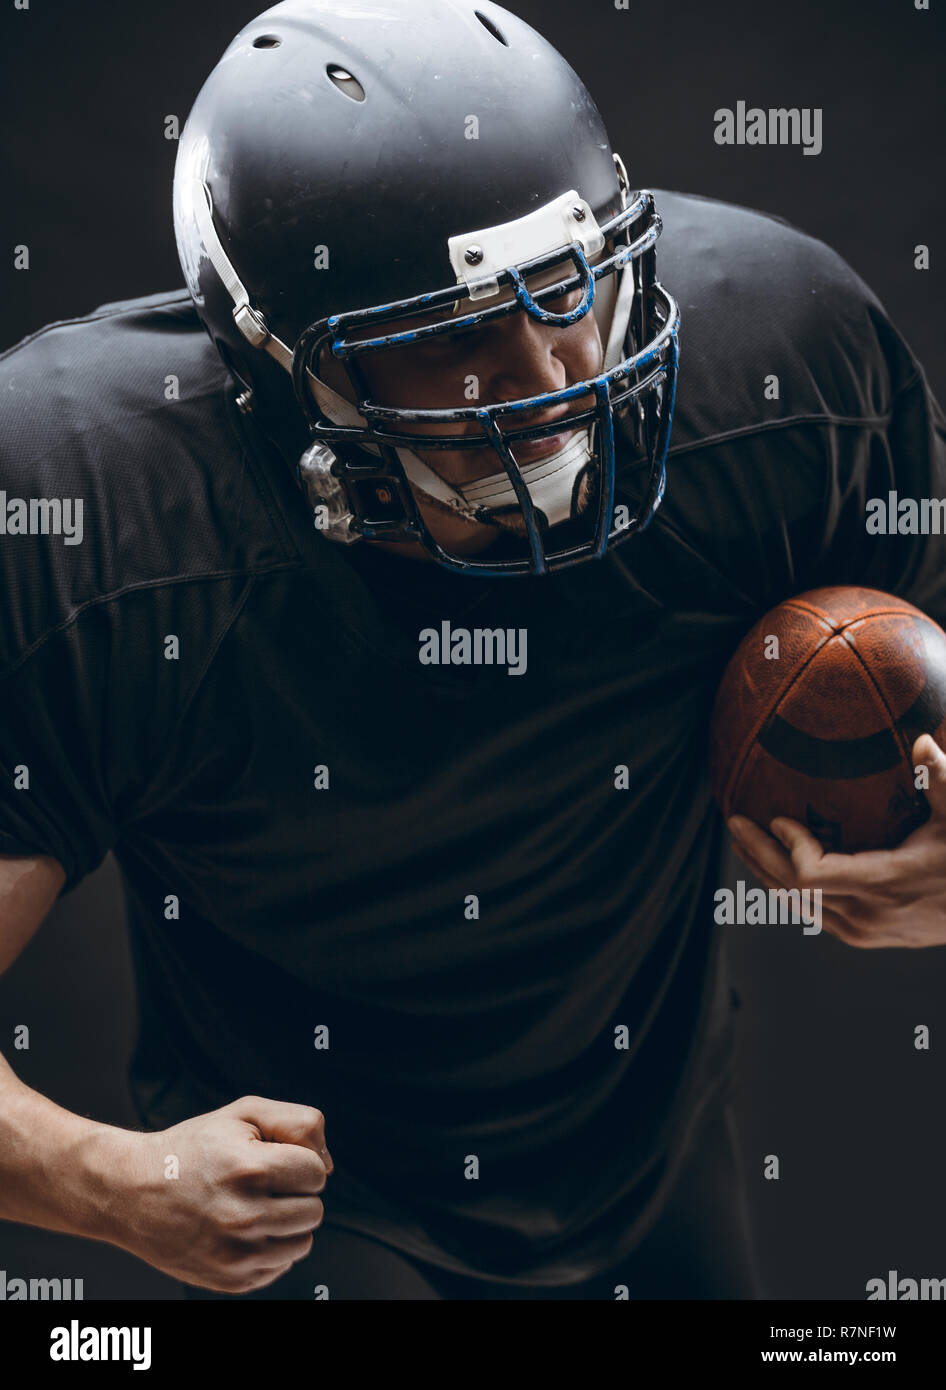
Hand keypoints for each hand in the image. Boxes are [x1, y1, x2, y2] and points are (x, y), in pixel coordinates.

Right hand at [96, 1095, 333, 1292]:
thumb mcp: (243, 1113)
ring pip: (304, 1241)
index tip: (271, 1159)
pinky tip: (240, 1229)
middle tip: (260, 1184)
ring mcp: (237, 1254)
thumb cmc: (190, 1150)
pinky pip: (281, 1266)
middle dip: (295, 1193)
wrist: (131, 1191)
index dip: (298, 1161)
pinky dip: (269, 1247)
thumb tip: (328, 1165)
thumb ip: (298, 1125)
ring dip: (287, 1223)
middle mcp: (244, 1216)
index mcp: (250, 1169)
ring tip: (252, 1206)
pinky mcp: (232, 1280)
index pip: (315, 1172)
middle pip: (314, 1210)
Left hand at [726, 734, 945, 948]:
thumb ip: (942, 780)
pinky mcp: (863, 936)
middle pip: (792, 890)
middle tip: (733, 822)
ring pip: (798, 905)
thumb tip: (921, 740)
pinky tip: (775, 866)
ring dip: (767, 873)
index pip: (813, 874)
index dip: (789, 847)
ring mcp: (862, 931)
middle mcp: (866, 915)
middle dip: (759, 855)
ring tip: (744, 842)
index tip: (775, 817)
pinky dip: (789, 888)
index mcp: (884, 884)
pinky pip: (813, 912)